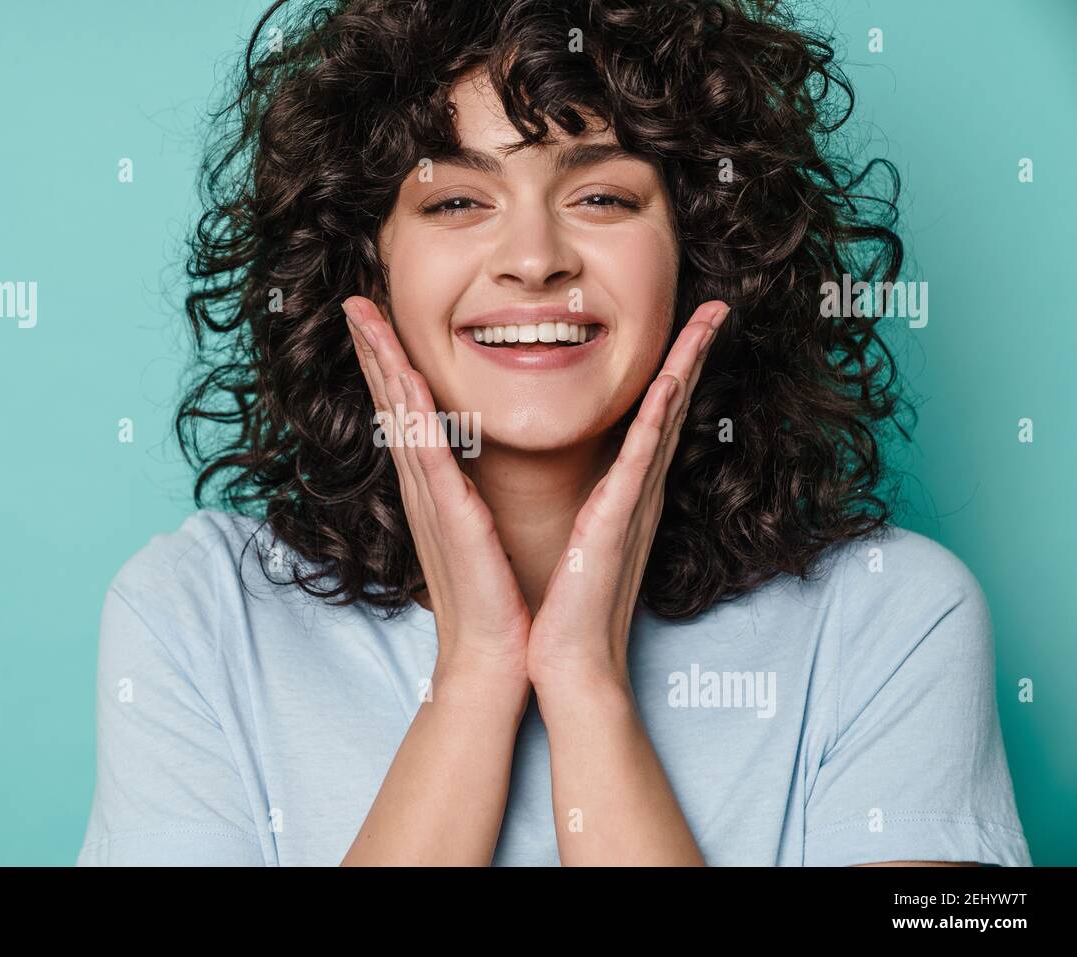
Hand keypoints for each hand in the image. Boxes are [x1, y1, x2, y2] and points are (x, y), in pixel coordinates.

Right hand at [342, 296, 531, 692]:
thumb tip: (471, 470)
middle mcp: (421, 486)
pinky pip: (426, 452)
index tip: (377, 320)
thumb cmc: (493, 597)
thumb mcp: (480, 531)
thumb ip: (469, 496)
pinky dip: (411, 411)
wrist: (491, 655)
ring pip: (399, 414)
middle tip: (352, 300)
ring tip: (362, 317)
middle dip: (372, 347)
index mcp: (434, 487)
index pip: (406, 411)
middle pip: (390, 401)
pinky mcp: (449, 515)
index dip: (389, 363)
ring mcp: (429, 498)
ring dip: (380, 362)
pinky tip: (402, 377)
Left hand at [526, 301, 730, 694]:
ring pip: (666, 421)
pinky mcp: (617, 523)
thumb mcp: (581, 539)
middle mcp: (639, 492)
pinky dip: (658, 420)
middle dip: (695, 353)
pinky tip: (672, 384)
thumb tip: (593, 483)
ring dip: (686, 368)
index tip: (689, 326)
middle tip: (719, 304)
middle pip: (673, 408)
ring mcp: (634, 504)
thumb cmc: (567, 605)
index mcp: (625, 492)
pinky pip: (641, 460)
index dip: (673, 369)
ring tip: (709, 321)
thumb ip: (595, 507)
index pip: (654, 418)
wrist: (568, 662)